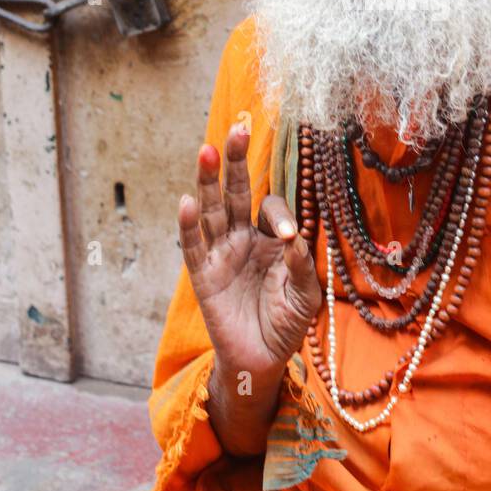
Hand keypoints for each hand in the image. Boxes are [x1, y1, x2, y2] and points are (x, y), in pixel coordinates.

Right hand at [178, 123, 320, 386]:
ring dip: (209, 181)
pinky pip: (193, 247)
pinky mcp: (203, 275)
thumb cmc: (286, 324)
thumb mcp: (304, 295)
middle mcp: (244, 238)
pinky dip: (189, 226)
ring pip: (212, 210)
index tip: (287, 237)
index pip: (271, 208)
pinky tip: (186, 201)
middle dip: (237, 162)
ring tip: (207, 150)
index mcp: (271, 238)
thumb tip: (294, 236)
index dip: (279, 215)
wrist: (262, 361)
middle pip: (236, 193)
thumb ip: (300, 266)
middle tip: (239, 129)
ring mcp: (221, 254)